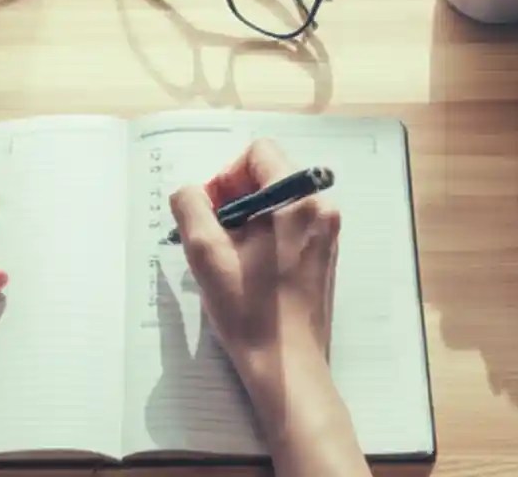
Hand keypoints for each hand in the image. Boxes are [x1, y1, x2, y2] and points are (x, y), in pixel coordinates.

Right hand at [169, 138, 338, 371]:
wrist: (286, 365)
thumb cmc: (249, 310)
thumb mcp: (205, 253)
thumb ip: (190, 206)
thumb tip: (190, 191)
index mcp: (297, 201)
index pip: (258, 153)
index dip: (226, 176)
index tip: (212, 212)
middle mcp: (321, 209)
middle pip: (268, 174)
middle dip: (234, 198)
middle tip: (214, 235)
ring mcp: (327, 232)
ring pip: (277, 200)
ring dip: (247, 217)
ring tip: (229, 255)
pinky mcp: (325, 253)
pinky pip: (289, 223)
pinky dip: (264, 234)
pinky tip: (248, 267)